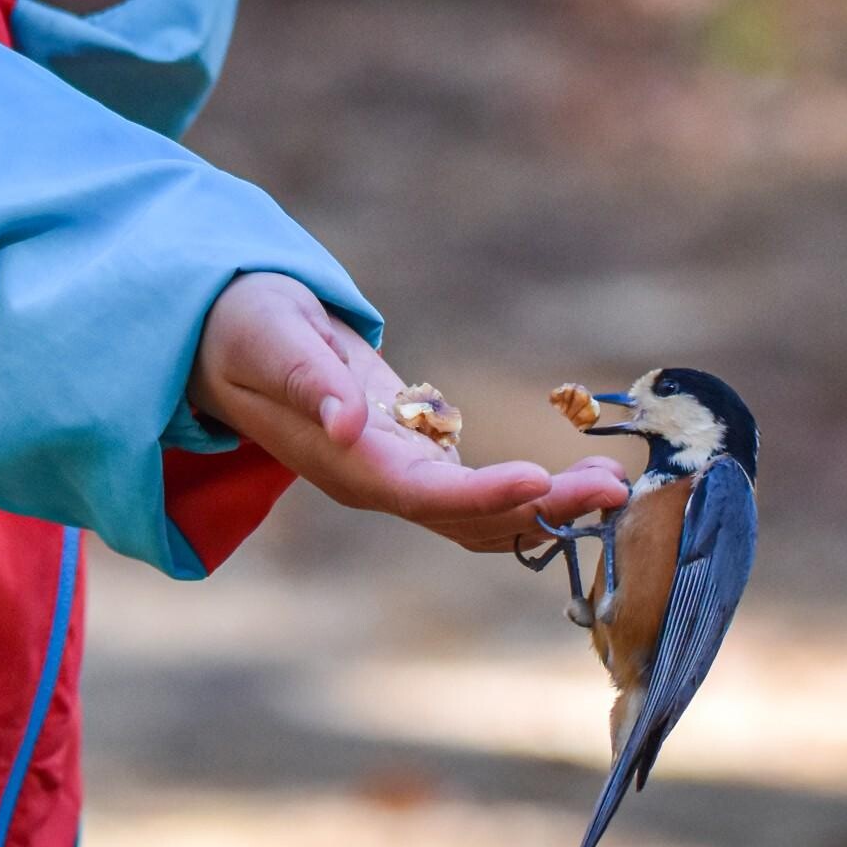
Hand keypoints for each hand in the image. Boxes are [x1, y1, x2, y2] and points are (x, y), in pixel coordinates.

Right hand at [187, 273, 628, 550]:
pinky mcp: (414, 461)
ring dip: (550, 509)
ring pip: (480, 515)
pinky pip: (478, 495)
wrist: (230, 341)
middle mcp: (374, 483)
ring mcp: (396, 479)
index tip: (540, 482)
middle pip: (467, 517)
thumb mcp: (271, 338)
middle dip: (543, 507)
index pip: (420, 493)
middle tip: (616, 488)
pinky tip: (579, 482)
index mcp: (342, 460)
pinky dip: (531, 495)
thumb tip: (347, 423)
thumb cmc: (248, 329)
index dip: (481, 495)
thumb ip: (308, 381)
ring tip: (614, 487)